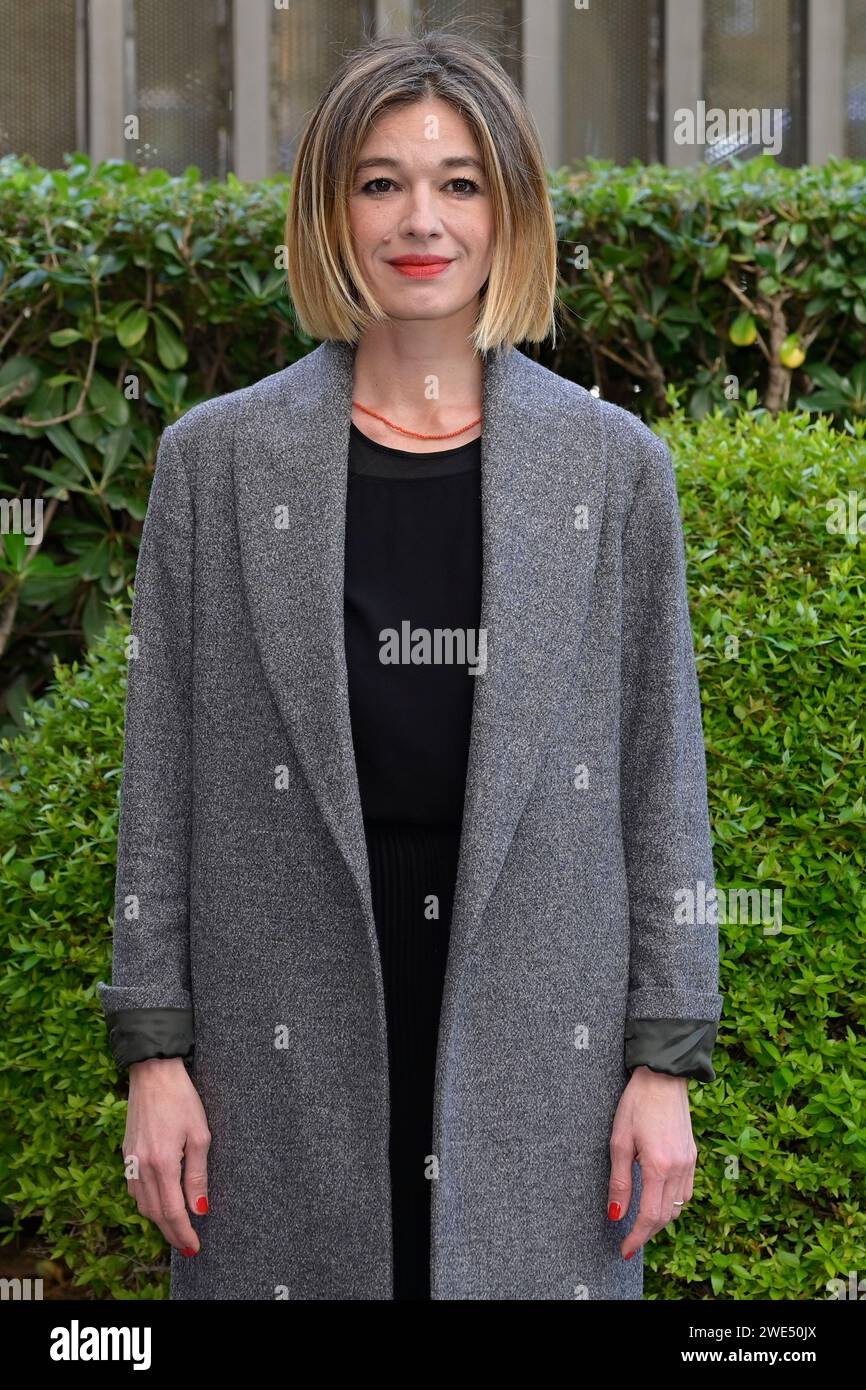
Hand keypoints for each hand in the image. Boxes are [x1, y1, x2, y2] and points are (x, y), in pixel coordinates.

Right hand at [124, 1057, 210, 1256]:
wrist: (152, 1073)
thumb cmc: (181, 1099)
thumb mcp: (200, 1135)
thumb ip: (198, 1175)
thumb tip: (200, 1208)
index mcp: (163, 1163)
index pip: (173, 1211)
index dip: (183, 1233)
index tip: (194, 1246)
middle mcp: (141, 1167)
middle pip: (155, 1214)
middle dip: (171, 1233)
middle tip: (187, 1244)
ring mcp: (130, 1161)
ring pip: (142, 1204)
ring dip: (158, 1219)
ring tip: (176, 1226)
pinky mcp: (126, 1154)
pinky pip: (133, 1189)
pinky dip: (146, 1202)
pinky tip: (159, 1201)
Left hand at [607, 1065, 696, 1258]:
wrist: (663, 1077)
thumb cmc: (636, 1104)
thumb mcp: (619, 1141)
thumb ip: (619, 1181)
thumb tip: (615, 1214)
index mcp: (658, 1166)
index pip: (649, 1216)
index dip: (637, 1237)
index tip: (624, 1249)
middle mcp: (678, 1169)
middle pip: (666, 1217)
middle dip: (647, 1233)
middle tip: (629, 1241)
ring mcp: (689, 1162)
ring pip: (678, 1207)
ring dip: (661, 1219)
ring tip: (640, 1221)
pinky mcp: (692, 1155)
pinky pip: (686, 1191)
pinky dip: (672, 1202)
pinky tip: (658, 1197)